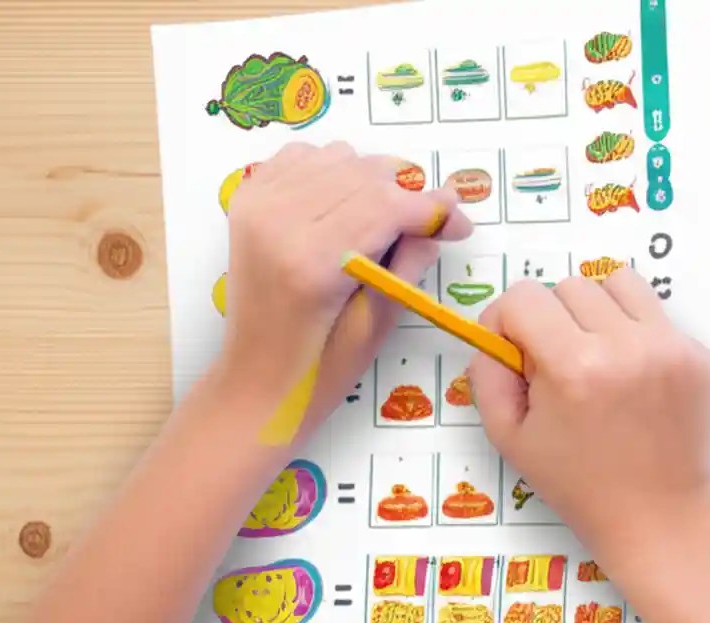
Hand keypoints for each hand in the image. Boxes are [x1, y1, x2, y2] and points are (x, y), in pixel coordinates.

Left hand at [215, 141, 471, 436]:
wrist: (256, 379)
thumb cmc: (321, 368)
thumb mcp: (379, 322)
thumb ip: (410, 260)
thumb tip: (444, 213)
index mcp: (311, 262)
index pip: (387, 206)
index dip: (433, 210)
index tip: (461, 225)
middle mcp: (278, 222)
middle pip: (365, 174)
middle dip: (407, 195)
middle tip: (427, 227)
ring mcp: (257, 206)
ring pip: (339, 157)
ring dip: (371, 182)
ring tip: (382, 220)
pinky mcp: (248, 201)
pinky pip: (304, 157)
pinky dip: (333, 170)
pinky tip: (344, 205)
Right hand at [468, 271, 709, 550]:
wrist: (658, 516)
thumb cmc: (578, 484)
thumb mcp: (509, 438)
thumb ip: (488, 375)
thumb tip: (493, 334)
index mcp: (573, 367)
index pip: (524, 297)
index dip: (506, 320)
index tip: (512, 350)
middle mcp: (625, 345)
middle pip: (568, 286)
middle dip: (551, 319)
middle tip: (557, 364)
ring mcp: (669, 346)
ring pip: (616, 283)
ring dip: (596, 311)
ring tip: (596, 355)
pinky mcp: (697, 354)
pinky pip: (654, 313)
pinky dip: (634, 332)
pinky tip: (632, 376)